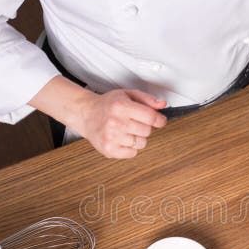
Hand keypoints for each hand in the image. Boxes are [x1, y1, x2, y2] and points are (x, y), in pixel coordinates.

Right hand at [29, 76, 166, 158]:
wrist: (86, 114)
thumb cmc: (108, 104)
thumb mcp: (127, 95)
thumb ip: (147, 99)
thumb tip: (163, 104)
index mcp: (121, 106)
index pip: (151, 117)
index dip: (159, 120)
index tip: (159, 121)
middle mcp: (115, 122)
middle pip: (147, 131)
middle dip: (145, 127)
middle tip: (134, 122)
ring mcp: (111, 137)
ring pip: (141, 143)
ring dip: (137, 137)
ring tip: (126, 130)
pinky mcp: (109, 149)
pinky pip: (132, 153)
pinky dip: (130, 147)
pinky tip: (122, 139)